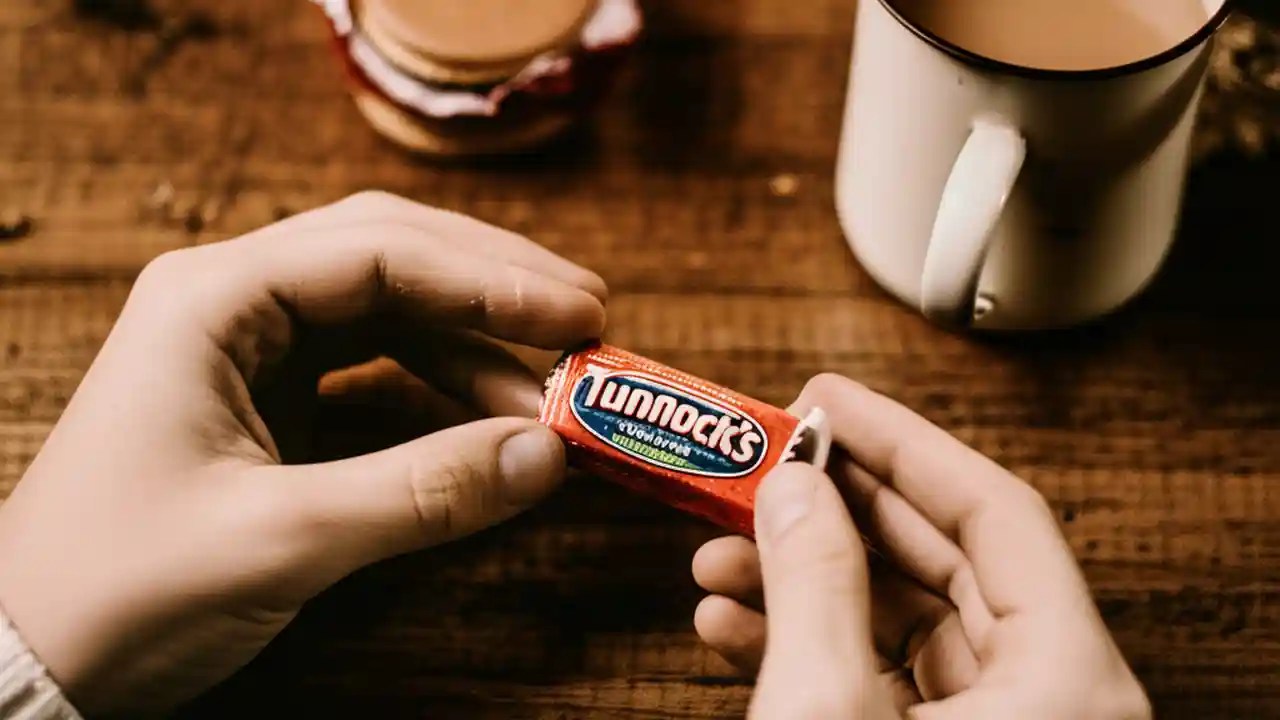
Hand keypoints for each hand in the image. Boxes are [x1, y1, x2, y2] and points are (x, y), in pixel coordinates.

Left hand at [0, 191, 607, 714]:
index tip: (581, 315)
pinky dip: (441, 381)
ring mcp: (247, 346)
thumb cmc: (122, 588)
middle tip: (589, 321)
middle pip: (391, 253)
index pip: (380, 251)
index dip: (492, 279)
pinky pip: (373, 363)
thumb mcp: (281, 540)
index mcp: (212, 300)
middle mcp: (230, 301)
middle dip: (494, 286)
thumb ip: (421, 492)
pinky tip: (489, 412)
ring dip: (475, 338)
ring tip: (550, 387)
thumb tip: (546, 454)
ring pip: (389, 305)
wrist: (32, 657)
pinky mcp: (265, 397)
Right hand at [691, 374, 1151, 718]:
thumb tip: (792, 489)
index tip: (824, 401)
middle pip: (945, 557)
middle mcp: (1048, 698)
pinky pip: (883, 675)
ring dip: (805, 583)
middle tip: (767, 466)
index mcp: (1065, 679)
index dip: (900, 441)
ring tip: (722, 555)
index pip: (995, 511)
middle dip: (835, 511)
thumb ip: (812, 587)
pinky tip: (737, 623)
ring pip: (903, 618)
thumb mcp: (826, 711)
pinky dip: (811, 645)